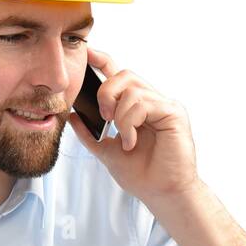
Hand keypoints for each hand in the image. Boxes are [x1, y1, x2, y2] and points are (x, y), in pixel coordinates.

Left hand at [66, 47, 199, 204]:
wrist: (160, 192)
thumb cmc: (141, 174)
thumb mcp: (105, 152)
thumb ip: (89, 133)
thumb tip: (72, 115)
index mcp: (136, 107)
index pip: (119, 75)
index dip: (102, 61)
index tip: (86, 52)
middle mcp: (151, 101)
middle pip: (124, 75)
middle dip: (106, 93)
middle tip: (105, 119)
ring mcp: (163, 105)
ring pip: (132, 90)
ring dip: (120, 117)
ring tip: (124, 140)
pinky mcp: (173, 112)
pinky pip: (144, 103)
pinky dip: (131, 123)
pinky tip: (132, 141)